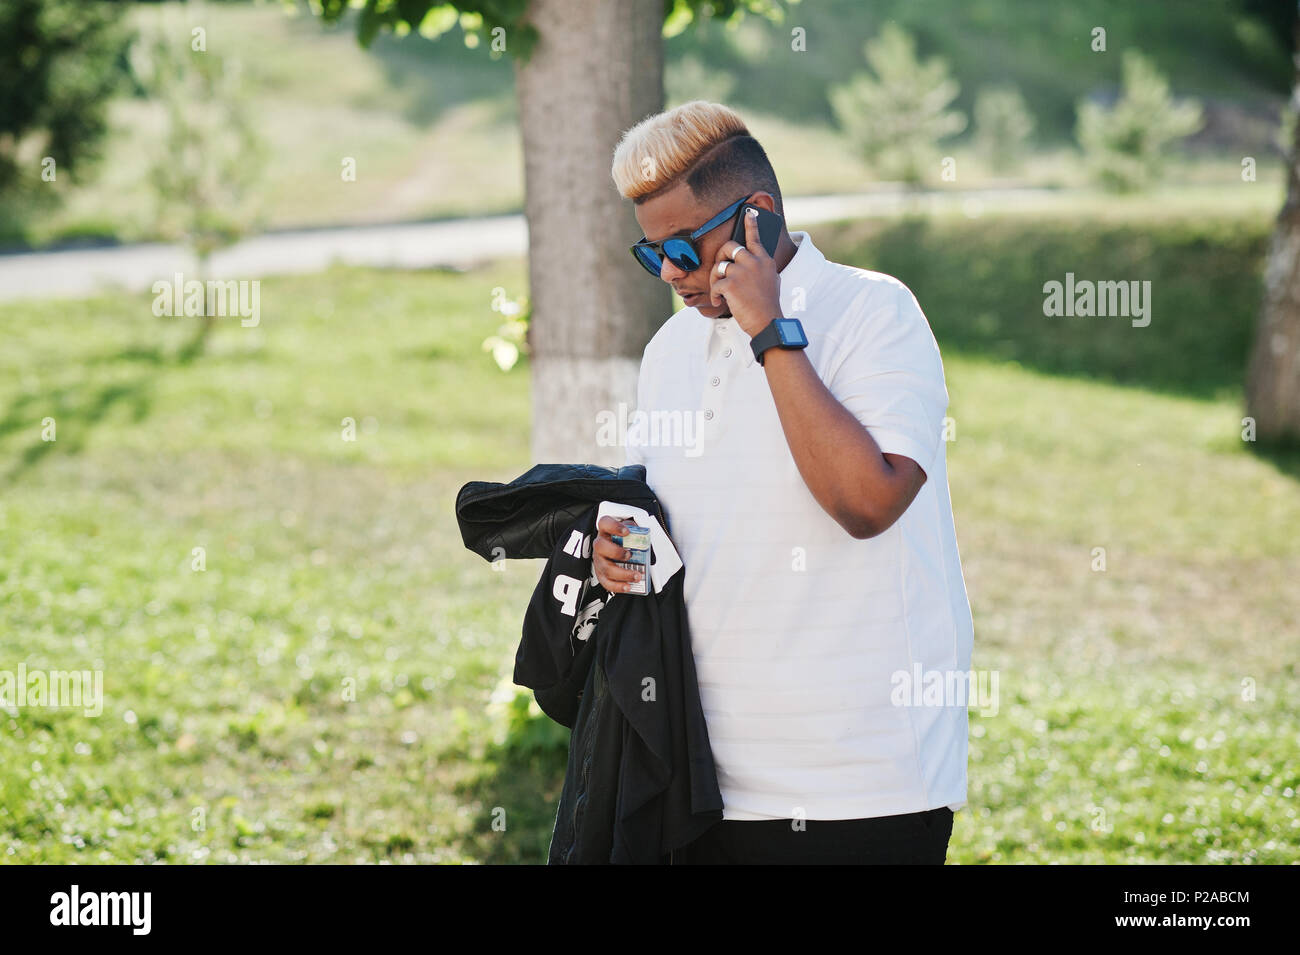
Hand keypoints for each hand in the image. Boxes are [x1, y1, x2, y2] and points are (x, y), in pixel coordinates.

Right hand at [592, 516, 645, 594]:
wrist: (621, 554)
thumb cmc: (627, 542)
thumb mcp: (632, 533)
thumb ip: (637, 532)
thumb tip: (646, 535)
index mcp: (606, 531)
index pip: (604, 523)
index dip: (613, 526)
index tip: (627, 531)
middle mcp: (599, 545)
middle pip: (600, 546)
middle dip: (616, 552)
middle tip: (630, 555)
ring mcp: (599, 560)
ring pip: (605, 568)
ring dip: (622, 573)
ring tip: (637, 575)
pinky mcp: (601, 575)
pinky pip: (606, 583)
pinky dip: (618, 586)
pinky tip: (628, 586)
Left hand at [709, 207, 781, 337]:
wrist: (766, 322)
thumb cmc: (767, 305)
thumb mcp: (771, 280)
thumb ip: (761, 268)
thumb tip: (751, 261)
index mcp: (765, 261)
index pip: (755, 238)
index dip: (750, 224)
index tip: (749, 212)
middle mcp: (754, 262)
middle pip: (729, 247)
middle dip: (721, 257)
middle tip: (720, 270)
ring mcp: (742, 272)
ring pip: (719, 266)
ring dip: (716, 280)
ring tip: (720, 292)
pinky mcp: (731, 284)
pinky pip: (715, 284)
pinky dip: (715, 295)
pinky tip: (719, 303)